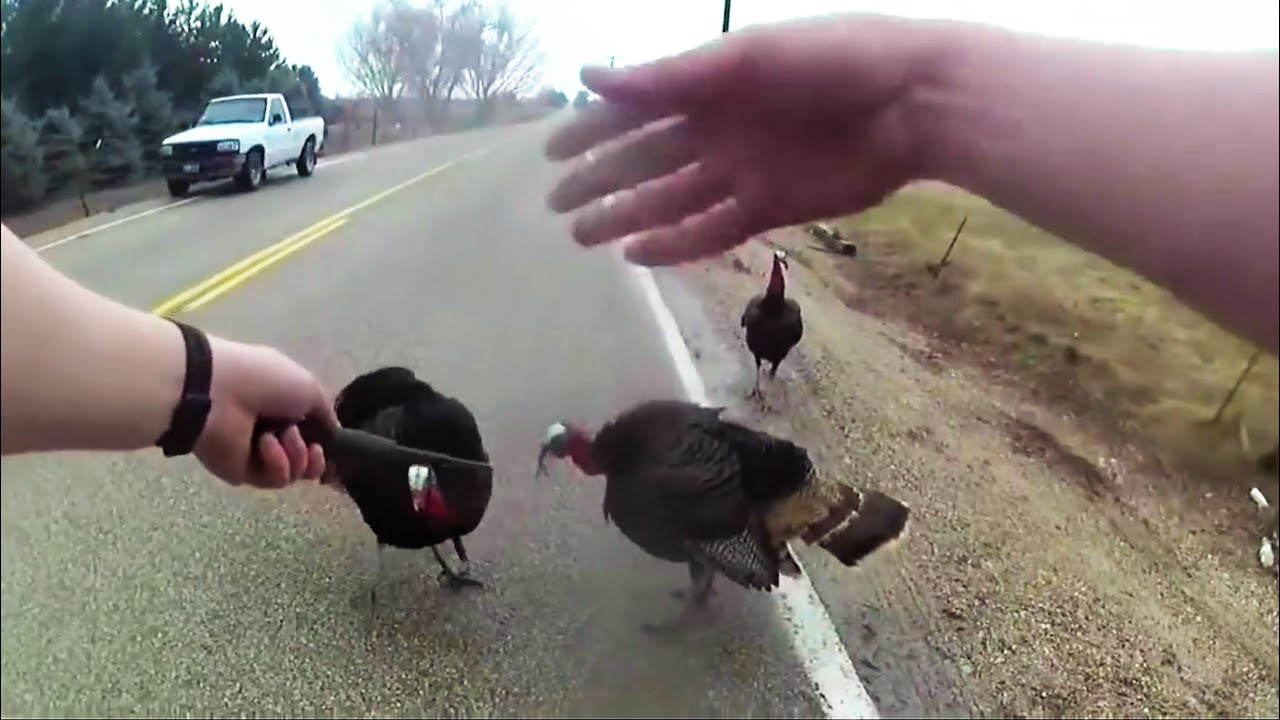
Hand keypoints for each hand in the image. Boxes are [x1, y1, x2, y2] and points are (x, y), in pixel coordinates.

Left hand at [194, 337, 335, 487]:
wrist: (217, 393)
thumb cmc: (264, 380)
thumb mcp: (309, 387)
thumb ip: (327, 416)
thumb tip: (334, 437)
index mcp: (285, 406)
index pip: (314, 435)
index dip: (326, 442)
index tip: (331, 444)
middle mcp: (273, 431)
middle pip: (308, 460)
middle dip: (316, 457)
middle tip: (313, 449)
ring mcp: (257, 455)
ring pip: (295, 472)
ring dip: (296, 456)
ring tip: (283, 436)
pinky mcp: (242, 472)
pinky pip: (274, 479)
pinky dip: (276, 463)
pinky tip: (265, 445)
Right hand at [544, 14, 946, 265]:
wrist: (913, 102)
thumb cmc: (831, 61)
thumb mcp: (746, 58)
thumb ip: (670, 76)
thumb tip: (589, 78)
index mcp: (710, 83)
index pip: (636, 109)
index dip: (591, 130)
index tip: (548, 152)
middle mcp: (719, 127)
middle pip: (646, 160)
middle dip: (601, 180)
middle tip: (555, 207)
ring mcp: (744, 170)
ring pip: (671, 200)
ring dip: (627, 217)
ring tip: (583, 237)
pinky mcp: (771, 208)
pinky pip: (712, 231)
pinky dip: (675, 245)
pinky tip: (637, 255)